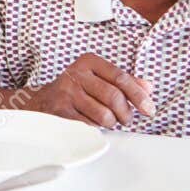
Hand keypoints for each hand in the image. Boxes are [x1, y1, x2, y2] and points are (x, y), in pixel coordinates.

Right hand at [25, 53, 153, 127]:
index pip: (121, 78)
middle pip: (114, 97)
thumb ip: (123, 82)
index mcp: (89, 62)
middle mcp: (76, 74)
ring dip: (110, 123)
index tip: (148, 109)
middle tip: (125, 119)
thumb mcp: (98, 78)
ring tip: (107, 121)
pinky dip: (95, 128)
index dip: (138, 95)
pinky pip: (89, 125)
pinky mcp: (60, 112)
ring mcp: (66, 93)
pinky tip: (92, 124)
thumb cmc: (74, 90)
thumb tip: (148, 88)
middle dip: (125, 113)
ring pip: (103, 115)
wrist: (40, 102)